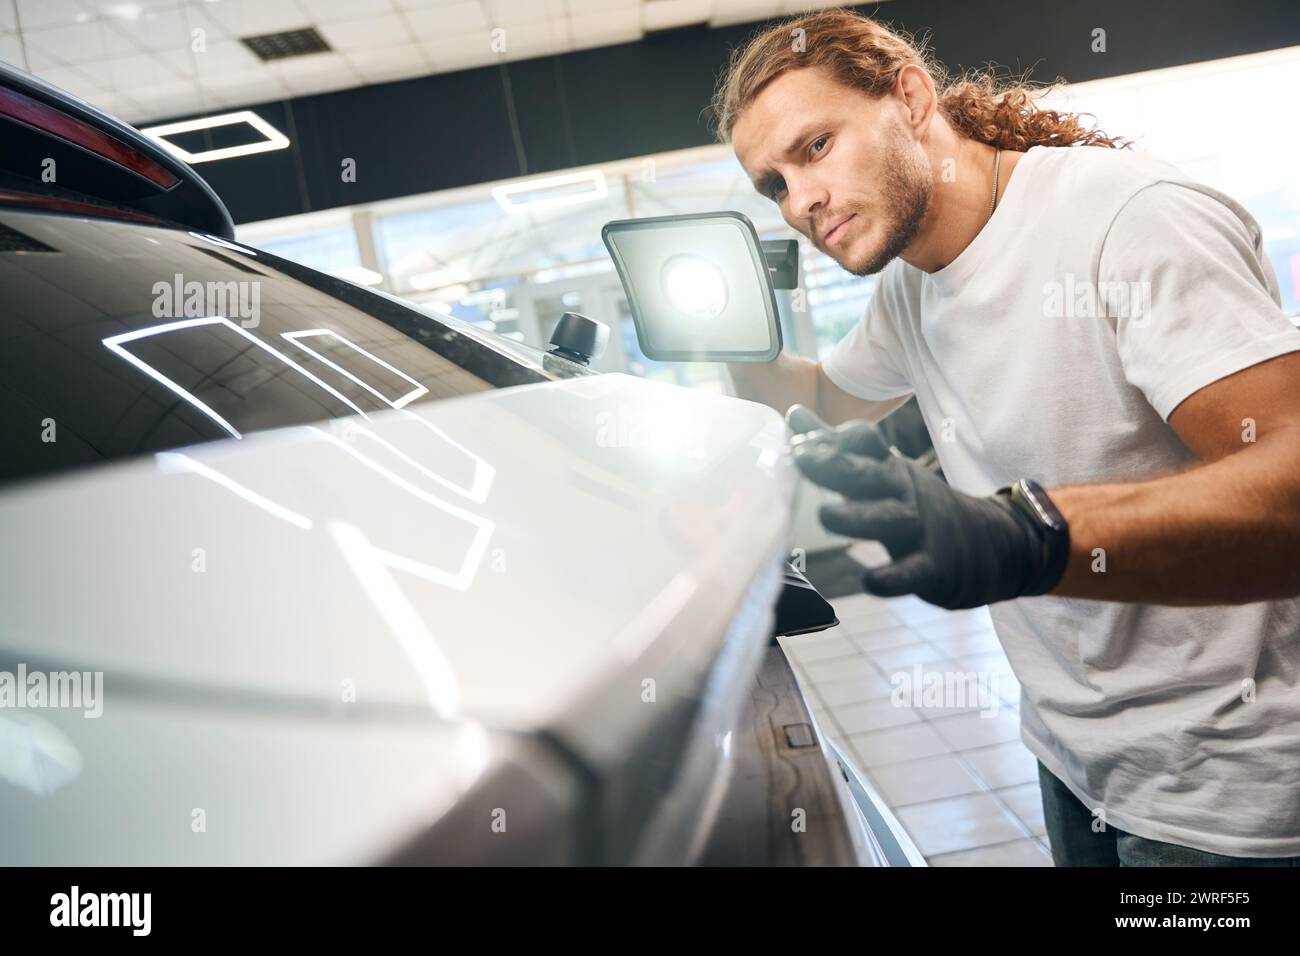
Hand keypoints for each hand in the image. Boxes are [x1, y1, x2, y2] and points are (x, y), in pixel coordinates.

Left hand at [785, 406, 1063, 608]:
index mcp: (889, 470)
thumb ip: (835, 448)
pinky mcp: (933, 567)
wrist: (990, 544)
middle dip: (836, 465)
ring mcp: (920, 529)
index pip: (866, 443)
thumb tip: (794, 415)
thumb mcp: (880, 470)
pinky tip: (871, 581)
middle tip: (802, 458)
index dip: (836, 437)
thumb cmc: (914, 504)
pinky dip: (893, 578)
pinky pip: (912, 572)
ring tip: (824, 514)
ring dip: (856, 515)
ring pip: (888, 519)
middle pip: (870, 475)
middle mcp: (904, 493)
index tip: (799, 438)